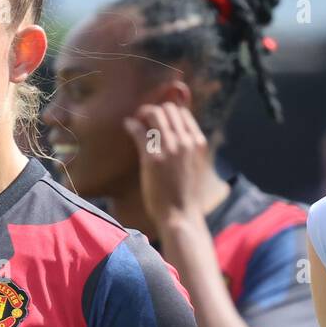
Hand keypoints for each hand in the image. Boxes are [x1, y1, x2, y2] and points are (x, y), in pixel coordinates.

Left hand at [122, 102, 211, 229]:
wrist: (180, 217)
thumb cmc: (186, 197)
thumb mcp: (195, 169)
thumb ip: (189, 151)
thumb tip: (179, 140)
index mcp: (198, 143)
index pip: (183, 113)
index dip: (168, 113)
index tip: (158, 120)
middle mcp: (186, 142)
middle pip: (168, 109)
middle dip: (155, 111)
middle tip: (143, 118)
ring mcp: (170, 148)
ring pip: (154, 114)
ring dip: (142, 114)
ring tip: (135, 121)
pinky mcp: (152, 158)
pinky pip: (139, 130)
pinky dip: (131, 124)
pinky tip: (127, 126)